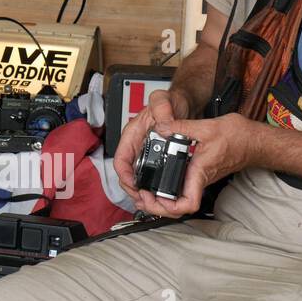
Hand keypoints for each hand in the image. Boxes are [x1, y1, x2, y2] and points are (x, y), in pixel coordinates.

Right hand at [113, 88, 189, 210]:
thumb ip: (161, 108)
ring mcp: (144, 153)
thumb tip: (163, 124)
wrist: (180, 103)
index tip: (132, 184)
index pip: (121, 159)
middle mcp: (135, 146)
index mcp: (132, 134)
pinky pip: (148, 175)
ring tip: (150, 201)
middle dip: (132, 188)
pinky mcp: (154, 157)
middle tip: (143, 198)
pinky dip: (151, 186)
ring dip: (140, 191)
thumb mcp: (162, 100)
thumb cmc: (169, 101)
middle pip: (126, 173)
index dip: (124, 174)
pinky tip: (158, 194)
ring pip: (136, 177)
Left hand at [134, 113, 261, 217]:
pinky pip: (181, 190)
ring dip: (159, 202)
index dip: (169, 208)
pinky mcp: (199, 175)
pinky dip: (166, 191)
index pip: (188, 204)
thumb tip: (162, 126)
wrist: (254, 141)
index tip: (153, 197)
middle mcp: (199, 180)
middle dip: (157, 208)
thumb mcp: (207, 127)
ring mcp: (199, 179)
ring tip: (143, 192)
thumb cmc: (239, 138)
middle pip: (178, 209)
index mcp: (200, 173)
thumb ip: (181, 127)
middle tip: (141, 196)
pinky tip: (156, 183)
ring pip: (178, 202)